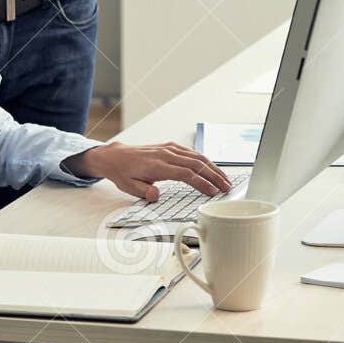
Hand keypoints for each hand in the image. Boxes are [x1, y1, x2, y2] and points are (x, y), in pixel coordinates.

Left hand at [71, 141, 231, 200]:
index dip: (201, 183)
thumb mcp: (128, 187)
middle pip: (196, 164)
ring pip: (197, 156)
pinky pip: (191, 152)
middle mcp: (165, 154)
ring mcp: (169, 149)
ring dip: (213, 167)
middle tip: (227, 187)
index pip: (185, 174)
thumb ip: (143, 192)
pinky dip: (204, 160)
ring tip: (225, 179)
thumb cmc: (123, 173)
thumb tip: (156, 196)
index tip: (213, 192)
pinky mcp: (170, 146)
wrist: (116, 156)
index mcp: (157, 165)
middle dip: (214, 176)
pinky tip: (212, 168)